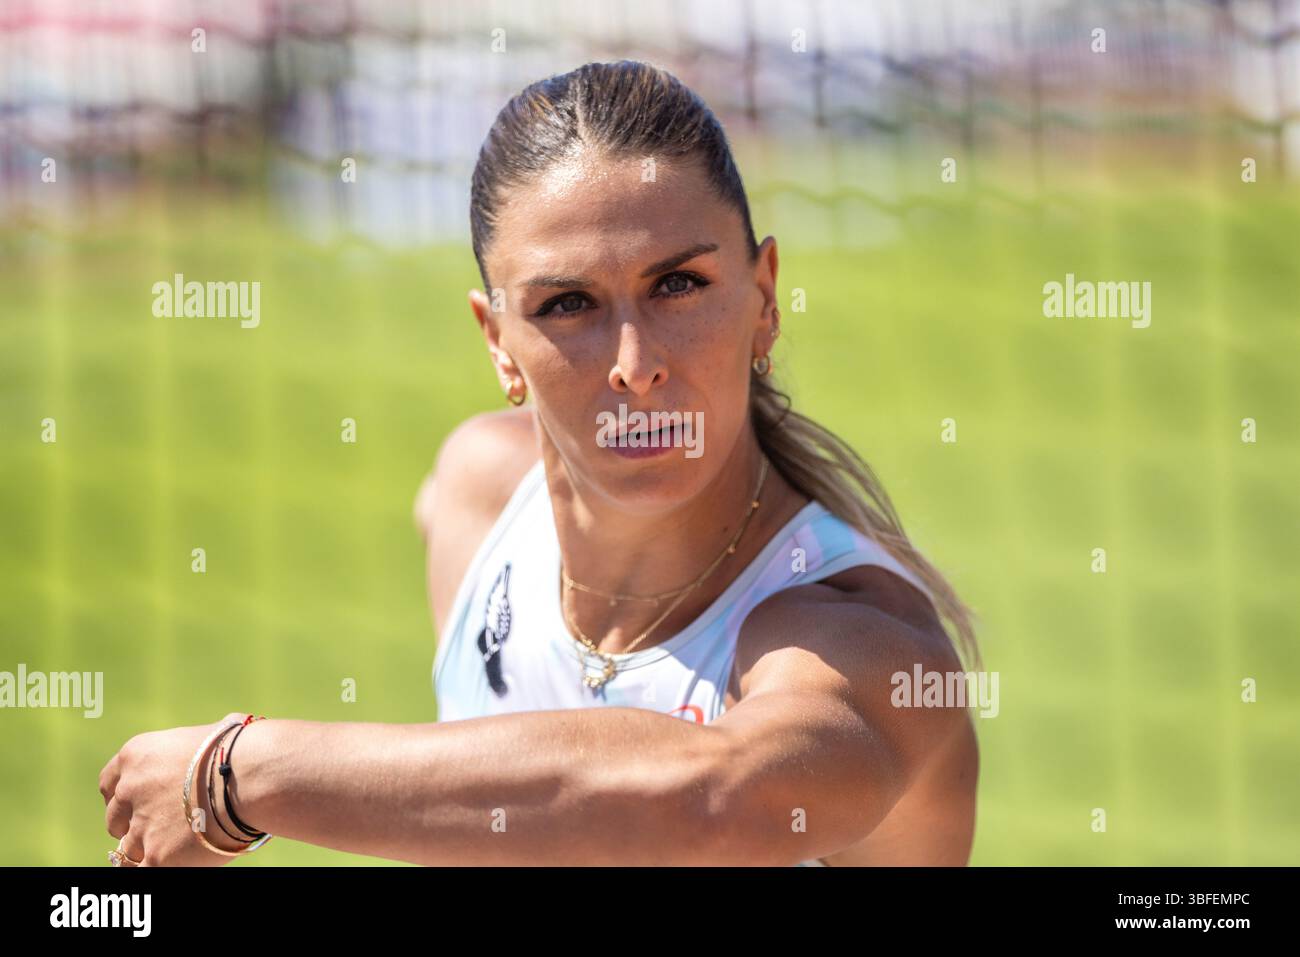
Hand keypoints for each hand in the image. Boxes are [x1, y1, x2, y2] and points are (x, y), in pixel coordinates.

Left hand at [100, 712, 257, 865]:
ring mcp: (142, 826)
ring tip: (177, 846)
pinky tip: (172, 864)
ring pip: (129, 849)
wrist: (251, 775)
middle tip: (161, 827)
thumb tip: (212, 745)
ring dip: (149, 848)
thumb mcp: (203, 736)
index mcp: (136, 756)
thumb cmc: (241, 750)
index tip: (138, 805)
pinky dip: (155, 869)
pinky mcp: (157, 857)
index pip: (109, 784)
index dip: (123, 798)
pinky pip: (141, 872)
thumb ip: (189, 752)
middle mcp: (129, 790)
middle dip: (134, 825)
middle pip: (116, 819)